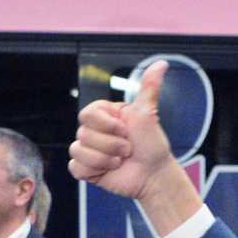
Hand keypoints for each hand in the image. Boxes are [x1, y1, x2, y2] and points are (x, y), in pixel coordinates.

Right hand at [70, 60, 175, 200]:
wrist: (153, 174)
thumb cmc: (151, 143)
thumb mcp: (149, 113)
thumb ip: (149, 87)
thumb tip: (161, 63)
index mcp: (103, 115)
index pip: (87, 114)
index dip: (105, 125)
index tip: (124, 130)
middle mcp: (93, 131)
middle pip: (83, 134)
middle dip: (111, 145)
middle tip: (128, 149)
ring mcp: (88, 150)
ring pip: (78, 151)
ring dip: (104, 159)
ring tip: (120, 161)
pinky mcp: (86, 169)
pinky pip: (75, 167)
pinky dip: (93, 169)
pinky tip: (108, 170)